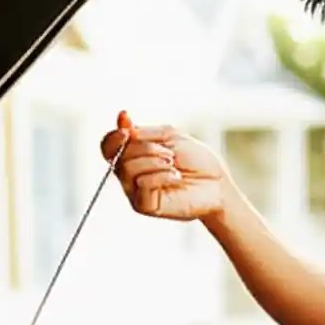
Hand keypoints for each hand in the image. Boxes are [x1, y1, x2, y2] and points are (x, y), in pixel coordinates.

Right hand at [101, 110, 228, 220]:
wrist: (216, 182)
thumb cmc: (196, 160)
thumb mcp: (170, 136)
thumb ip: (144, 131)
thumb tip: (122, 119)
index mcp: (133, 156)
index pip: (108, 147)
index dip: (113, 137)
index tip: (127, 130)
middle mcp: (130, 174)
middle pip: (118, 156)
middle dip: (145, 149)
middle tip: (170, 154)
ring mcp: (135, 191)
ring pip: (128, 169)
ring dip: (154, 161)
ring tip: (174, 165)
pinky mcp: (145, 205)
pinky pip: (142, 185)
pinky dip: (160, 176)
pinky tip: (176, 178)